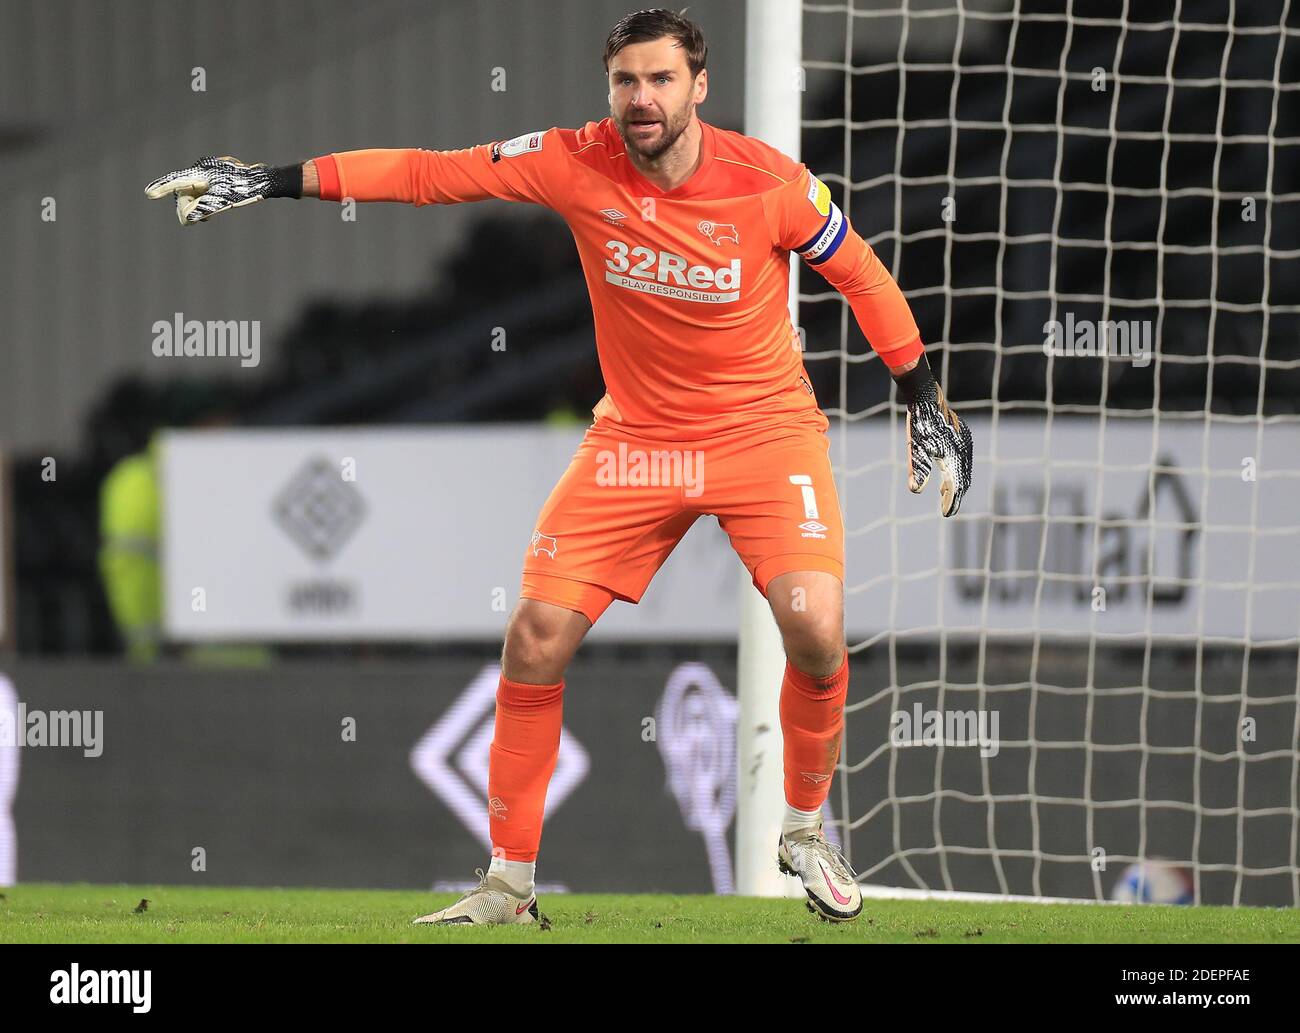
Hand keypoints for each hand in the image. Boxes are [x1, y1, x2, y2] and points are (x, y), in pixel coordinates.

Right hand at [145, 156, 294, 224]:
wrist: (263, 181)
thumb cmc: (243, 190)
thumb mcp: (221, 203)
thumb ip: (200, 210)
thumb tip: (185, 220)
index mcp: (201, 173)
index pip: (177, 182)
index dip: (162, 188)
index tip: (149, 194)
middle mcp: (200, 171)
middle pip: (182, 192)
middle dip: (187, 207)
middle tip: (201, 220)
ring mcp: (206, 174)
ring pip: (190, 194)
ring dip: (194, 208)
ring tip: (206, 218)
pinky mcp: (211, 180)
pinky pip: (198, 194)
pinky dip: (200, 205)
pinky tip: (207, 214)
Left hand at [904, 376, 972, 516]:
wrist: (926, 398)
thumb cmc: (919, 426)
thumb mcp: (915, 450)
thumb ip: (917, 470)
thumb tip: (915, 490)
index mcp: (954, 457)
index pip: (955, 486)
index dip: (952, 502)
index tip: (945, 514)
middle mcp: (963, 451)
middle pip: (963, 480)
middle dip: (955, 496)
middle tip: (947, 509)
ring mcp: (965, 442)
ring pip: (964, 468)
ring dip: (957, 483)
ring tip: (946, 495)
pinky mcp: (963, 435)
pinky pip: (964, 458)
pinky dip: (958, 470)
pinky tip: (948, 474)